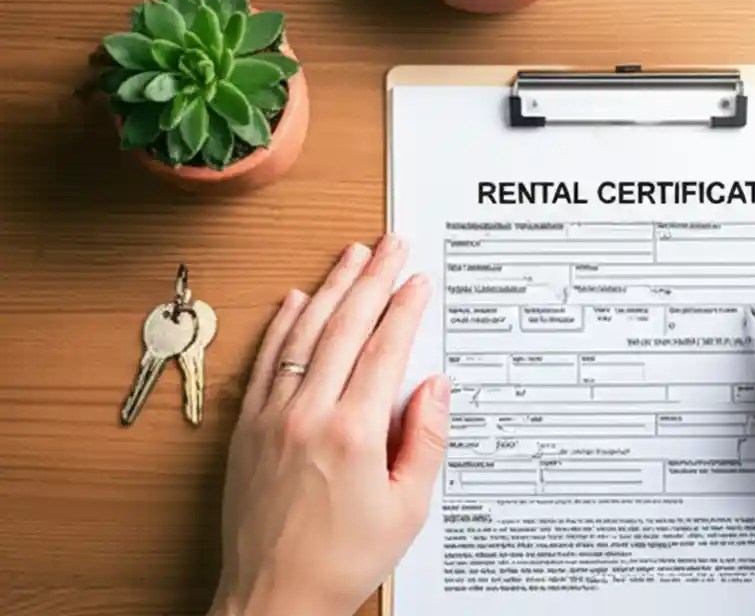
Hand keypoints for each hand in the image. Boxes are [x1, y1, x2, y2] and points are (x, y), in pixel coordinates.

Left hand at [208, 236, 449, 615]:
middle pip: (344, 328)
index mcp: (355, 433)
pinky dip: (281, 327)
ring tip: (350, 256)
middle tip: (390, 246)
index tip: (418, 281)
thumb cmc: (343, 560)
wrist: (276, 597)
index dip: (404, 308)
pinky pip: (265, 363)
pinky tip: (296, 300)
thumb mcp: (409, 507)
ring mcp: (272, 418)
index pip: (384, 349)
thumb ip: (425, 439)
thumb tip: (433, 386)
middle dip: (372, 279)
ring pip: (303, 335)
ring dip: (330, 289)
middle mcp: (308, 415)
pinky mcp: (247, 430)